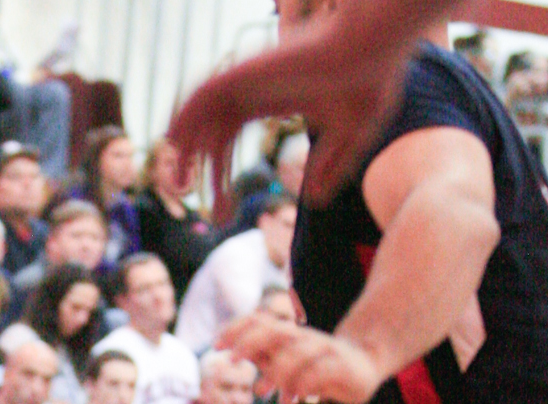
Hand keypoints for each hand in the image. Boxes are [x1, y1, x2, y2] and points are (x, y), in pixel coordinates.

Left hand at [164, 0, 449, 208]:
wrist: (374, 47)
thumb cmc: (369, 82)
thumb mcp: (352, 136)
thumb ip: (332, 166)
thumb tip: (315, 200)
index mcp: (267, 101)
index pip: (226, 139)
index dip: (218, 175)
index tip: (222, 212)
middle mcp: (250, 91)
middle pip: (208, 135)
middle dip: (200, 172)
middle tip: (203, 210)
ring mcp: (245, 80)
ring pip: (197, 116)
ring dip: (181, 149)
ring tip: (177, 187)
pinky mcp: (243, 71)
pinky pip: (200, 95)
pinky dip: (183, 118)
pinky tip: (174, 147)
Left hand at [223, 313, 384, 403]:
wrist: (367, 361)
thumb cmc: (320, 364)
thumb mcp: (290, 359)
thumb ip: (266, 356)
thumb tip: (235, 352)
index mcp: (289, 334)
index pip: (260, 322)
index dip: (236, 329)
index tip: (216, 345)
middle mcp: (305, 338)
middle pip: (274, 331)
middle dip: (249, 341)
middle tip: (232, 360)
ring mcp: (325, 350)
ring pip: (296, 353)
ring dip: (275, 372)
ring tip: (261, 393)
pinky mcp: (341, 366)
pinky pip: (319, 372)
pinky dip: (301, 385)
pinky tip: (291, 400)